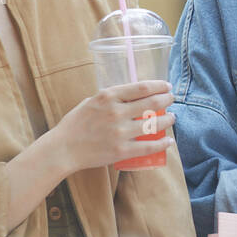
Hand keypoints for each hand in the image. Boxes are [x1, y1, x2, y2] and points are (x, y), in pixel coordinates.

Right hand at [51, 80, 175, 173]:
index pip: (141, 87)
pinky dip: (162, 143)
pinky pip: (148, 147)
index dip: (158, 86)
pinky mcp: (121, 151)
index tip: (167, 86)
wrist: (63, 149)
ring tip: (172, 118)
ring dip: (168, 120)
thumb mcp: (91, 102)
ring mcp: (120, 132)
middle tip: (172, 99)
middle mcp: (116, 112)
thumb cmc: (75, 124)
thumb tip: (132, 95)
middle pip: (151, 103)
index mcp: (108, 97)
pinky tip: (169, 141)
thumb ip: (111, 98)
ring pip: (153, 124)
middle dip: (167, 99)